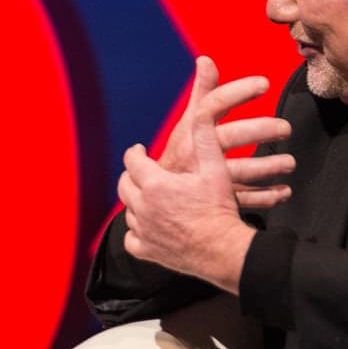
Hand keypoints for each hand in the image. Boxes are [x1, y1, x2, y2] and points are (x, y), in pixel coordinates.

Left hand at [117, 57, 264, 289]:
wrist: (223, 252)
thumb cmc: (219, 208)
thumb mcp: (215, 167)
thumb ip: (206, 132)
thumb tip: (205, 97)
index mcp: (153, 182)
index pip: (132, 160)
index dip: (136, 153)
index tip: (139, 150)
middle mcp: (140, 206)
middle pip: (124, 185)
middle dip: (131, 176)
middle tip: (140, 173)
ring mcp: (141, 230)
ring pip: (128, 211)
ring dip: (136, 203)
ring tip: (146, 197)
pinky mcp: (147, 251)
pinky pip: (133, 239)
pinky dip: (139, 232)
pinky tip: (147, 228)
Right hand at [154, 65, 294, 210]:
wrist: (163, 197)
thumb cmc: (182, 154)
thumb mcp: (188, 123)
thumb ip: (202, 93)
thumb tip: (205, 59)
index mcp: (194, 132)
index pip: (213, 105)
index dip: (238, 93)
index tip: (264, 83)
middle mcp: (200, 154)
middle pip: (229, 137)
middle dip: (258, 130)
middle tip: (285, 128)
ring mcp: (208, 180)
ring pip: (241, 171)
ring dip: (268, 166)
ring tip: (290, 162)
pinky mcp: (218, 201)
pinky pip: (245, 200)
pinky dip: (267, 196)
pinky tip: (284, 191)